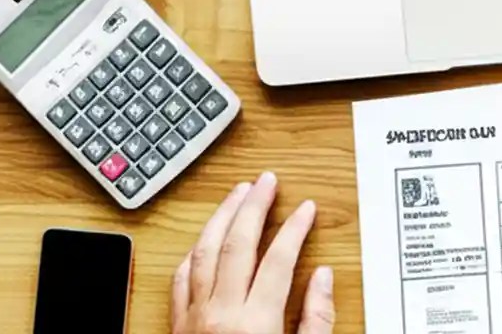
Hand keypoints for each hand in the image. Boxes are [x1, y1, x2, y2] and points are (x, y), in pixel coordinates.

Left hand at [172, 173, 334, 333]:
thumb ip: (317, 321)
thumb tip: (323, 277)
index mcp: (256, 325)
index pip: (279, 261)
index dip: (295, 229)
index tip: (306, 209)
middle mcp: (220, 315)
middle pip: (237, 245)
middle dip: (253, 206)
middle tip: (266, 182)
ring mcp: (195, 318)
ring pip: (204, 253)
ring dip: (222, 217)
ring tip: (237, 195)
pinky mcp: (178, 326)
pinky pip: (180, 278)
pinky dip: (193, 253)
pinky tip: (205, 239)